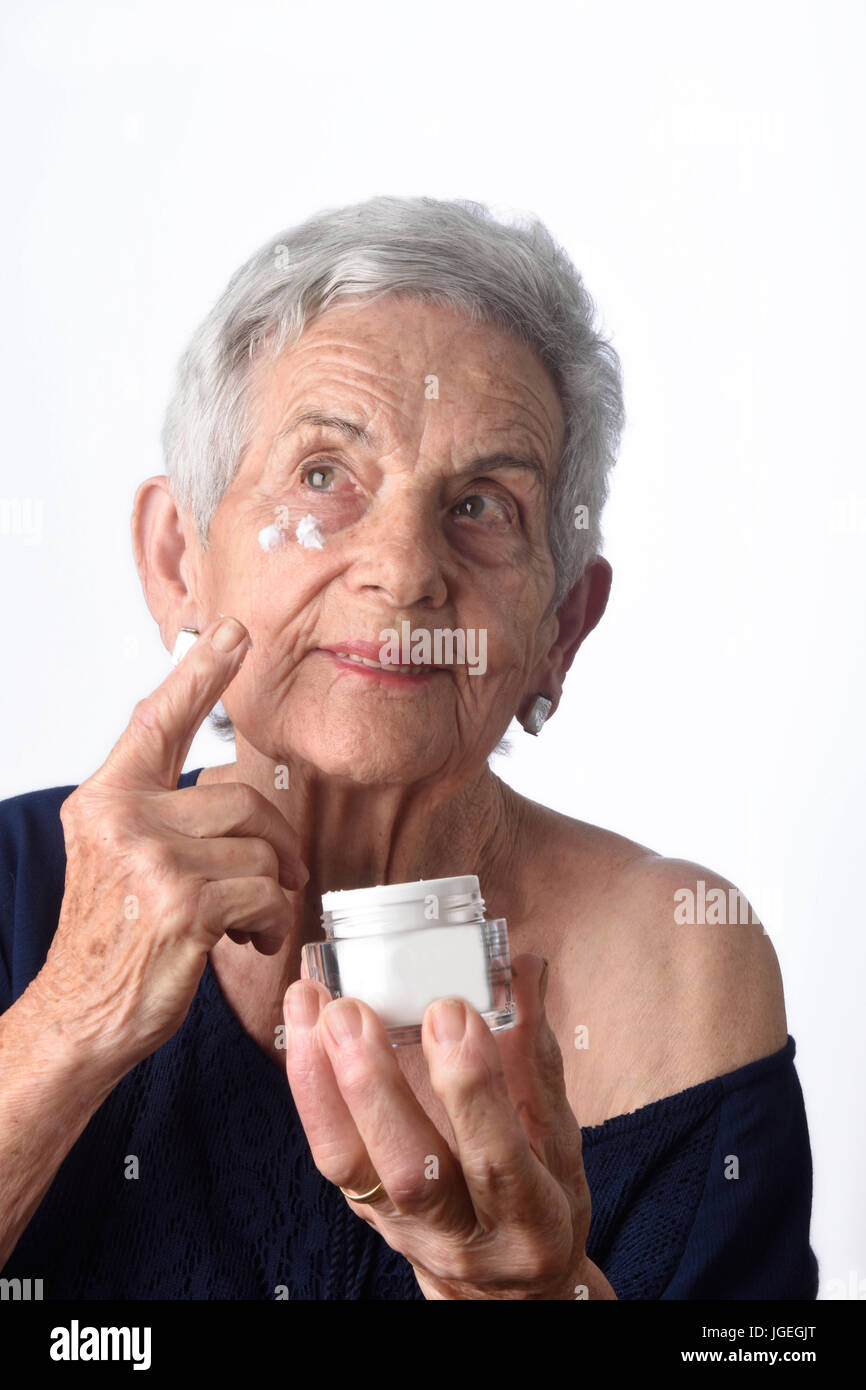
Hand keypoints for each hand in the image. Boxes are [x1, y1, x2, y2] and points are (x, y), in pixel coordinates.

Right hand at [31, 616, 307, 1081]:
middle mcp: (124, 820)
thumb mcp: (118, 859)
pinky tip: (250, 939)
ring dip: (272, 890)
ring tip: (251, 918)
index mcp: (107, 799)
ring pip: (260, 850)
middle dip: (275, 842)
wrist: (81, 1016)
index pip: (159, 719)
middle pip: (241, 799)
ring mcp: (151, 861)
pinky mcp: (183, 905)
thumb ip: (161, 815)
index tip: (233, 631)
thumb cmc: (110, 939)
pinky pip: (264, 892)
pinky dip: (271, 921)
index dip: (201, 672)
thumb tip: (237, 801)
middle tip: (279, 875)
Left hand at [283, 953, 612, 1298]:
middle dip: (375, 1086)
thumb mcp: (563, 1145)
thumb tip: (525, 970)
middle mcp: (462, 1239)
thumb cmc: (543, 1208)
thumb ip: (538, 1059)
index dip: (473, 1087)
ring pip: (350, 1166)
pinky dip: (310, 1088)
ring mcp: (404, 1231)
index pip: (497, 1159)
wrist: (506, 1295)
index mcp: (530, 1223)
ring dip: (321, 1080)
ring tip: (308, 1004)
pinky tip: (303, 1030)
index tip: (452, 1011)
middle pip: (411, 1172)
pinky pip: (330, 1153)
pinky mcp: (364, 1212)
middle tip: (352, 1010)